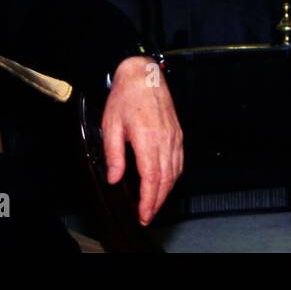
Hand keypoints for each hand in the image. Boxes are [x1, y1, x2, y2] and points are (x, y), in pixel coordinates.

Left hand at [101, 55, 183, 225]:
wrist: (143, 74)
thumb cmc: (126, 96)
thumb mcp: (111, 125)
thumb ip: (114, 154)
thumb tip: (114, 178)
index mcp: (147, 138)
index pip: (151, 178)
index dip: (148, 200)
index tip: (144, 214)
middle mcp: (165, 140)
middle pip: (166, 179)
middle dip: (157, 201)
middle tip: (148, 215)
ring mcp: (174, 137)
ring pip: (175, 172)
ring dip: (166, 191)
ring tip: (155, 203)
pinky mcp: (178, 133)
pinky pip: (179, 161)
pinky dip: (174, 176)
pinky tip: (166, 182)